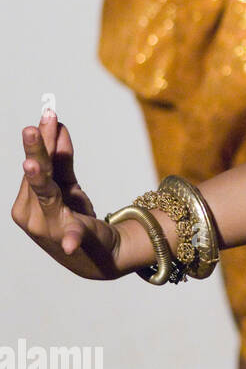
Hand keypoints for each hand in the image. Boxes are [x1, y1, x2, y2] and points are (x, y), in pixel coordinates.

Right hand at [11, 112, 123, 279]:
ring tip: (34, 162)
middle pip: (38, 175)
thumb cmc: (76, 217)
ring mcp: (46, 229)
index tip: (49, 113)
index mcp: (25, 200)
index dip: (43, 140)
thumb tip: (59, 127)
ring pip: (47, 192)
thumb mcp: (69, 185)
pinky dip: (70, 237)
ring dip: (40, 178)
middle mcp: (29, 214)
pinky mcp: (69, 241)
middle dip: (37, 151)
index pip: (36, 164)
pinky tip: (69, 242)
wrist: (97, 255)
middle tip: (33, 128)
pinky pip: (71, 235)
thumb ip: (63, 160)